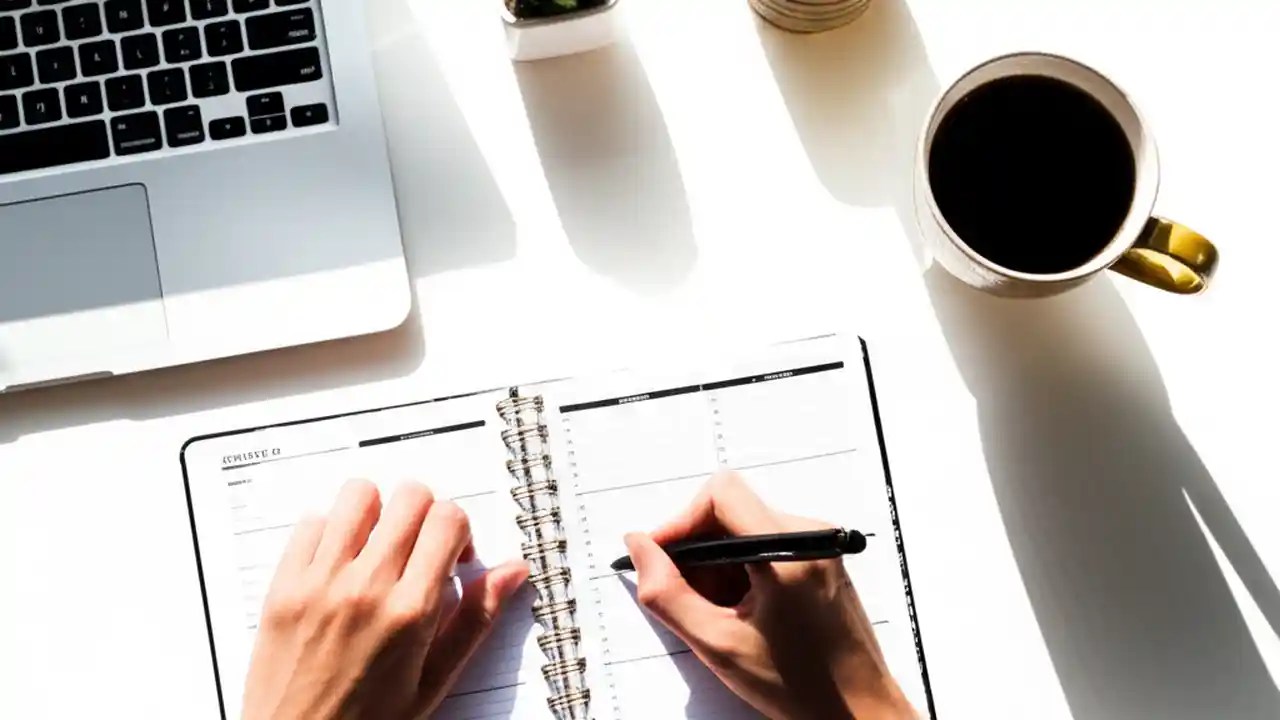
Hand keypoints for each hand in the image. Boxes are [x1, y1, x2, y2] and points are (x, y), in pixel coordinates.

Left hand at [242, 479, 528, 719]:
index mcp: (411, 612)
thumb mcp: (434, 681)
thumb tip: (512, 572)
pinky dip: (332, 531)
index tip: (453, 556)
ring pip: (360, 494)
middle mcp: (366, 588)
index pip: (448, 520)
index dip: (460, 530)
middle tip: (421, 549)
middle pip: (410, 496)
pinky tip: (342, 562)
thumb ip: (475, 619)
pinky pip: (312, 521)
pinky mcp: (284, 585)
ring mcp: (319, 582)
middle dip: (426, 515)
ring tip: (380, 547)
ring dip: (379, 512)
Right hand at [624, 472, 915, 719]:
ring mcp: (819, 546)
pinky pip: (766, 545)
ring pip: (744, 529)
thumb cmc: (802, 687)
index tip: (659, 555)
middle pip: (730, 511)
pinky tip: (743, 613)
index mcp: (789, 551)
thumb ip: (668, 594)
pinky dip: (741, 572)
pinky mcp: (820, 559)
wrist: (858, 712)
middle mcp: (810, 537)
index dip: (681, 521)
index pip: (722, 493)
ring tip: (722, 616)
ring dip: (719, 566)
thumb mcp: (719, 645)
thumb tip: (640, 548)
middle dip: (698, 552)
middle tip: (689, 599)